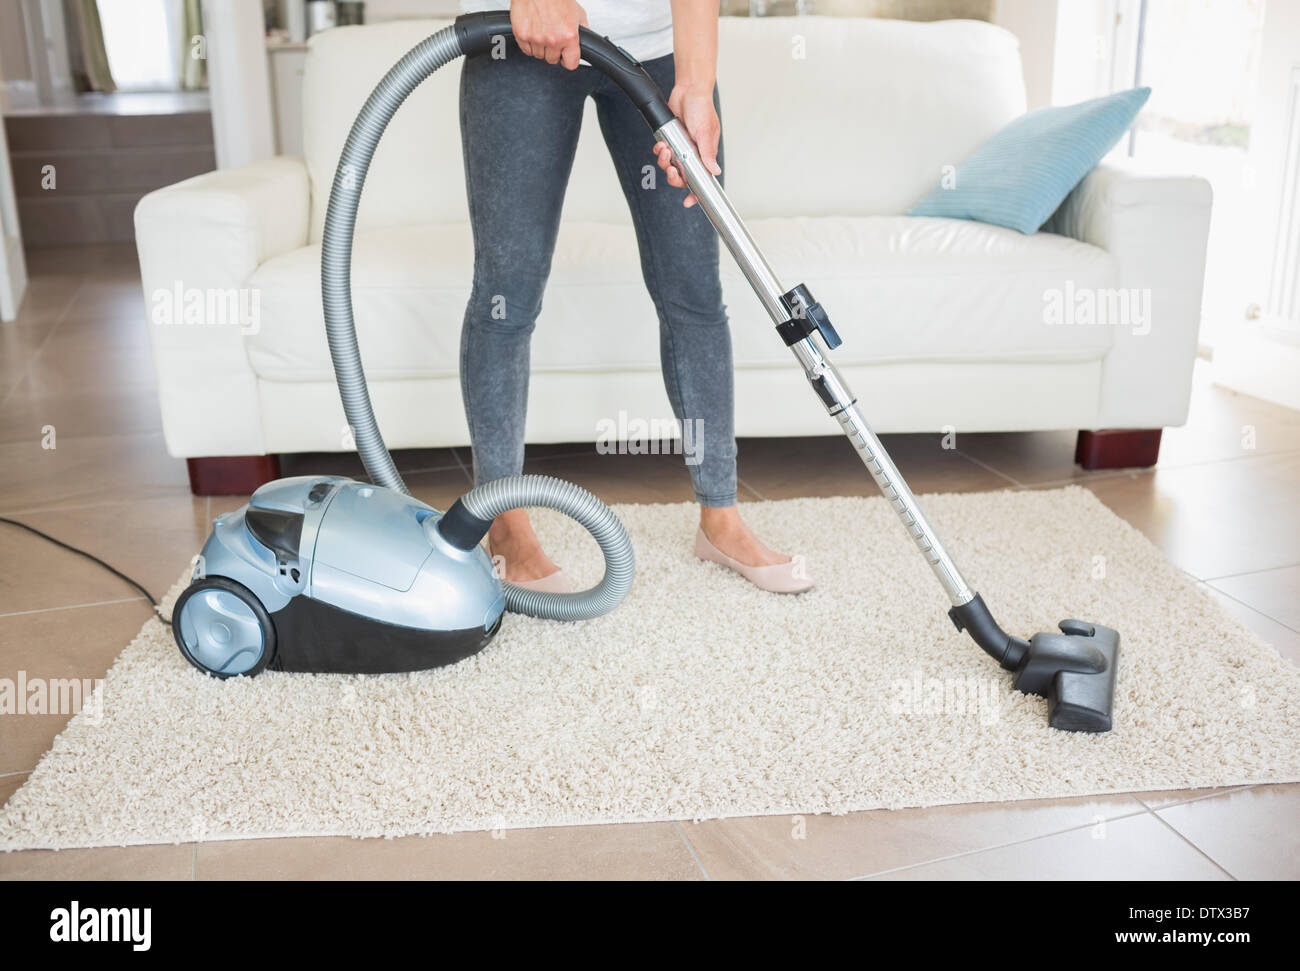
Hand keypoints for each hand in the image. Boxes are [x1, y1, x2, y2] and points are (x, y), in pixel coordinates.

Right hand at [511, 0, 587, 69]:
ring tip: (542, 30)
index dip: (569, 59)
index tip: (566, 56)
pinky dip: (529, 43)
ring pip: (539, 55)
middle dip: (554, 51)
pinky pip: (526, 50)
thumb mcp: (578, 12)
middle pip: (553, 60)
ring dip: (541, 47)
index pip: (571, 64)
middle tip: (552, 37)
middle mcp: (553, 39)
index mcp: (569, 36)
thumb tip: (585, 42)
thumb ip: (583, 30)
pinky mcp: (522, 35)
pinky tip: (533, 31)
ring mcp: (536, 38)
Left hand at [652, 83, 721, 207]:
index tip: (690, 202)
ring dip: (665, 162)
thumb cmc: (702, 108)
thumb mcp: (705, 132)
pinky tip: (661, 144)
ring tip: (665, 149)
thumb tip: (715, 171)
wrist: (688, 90)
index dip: (696, 193)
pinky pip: (662, 153)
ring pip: (670, 166)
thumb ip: (708, 154)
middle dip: (674, 177)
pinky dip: (659, 151)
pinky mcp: (671, 140)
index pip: (702, 180)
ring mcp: (681, 148)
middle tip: (672, 169)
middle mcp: (694, 154)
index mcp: (705, 155)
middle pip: (682, 177)